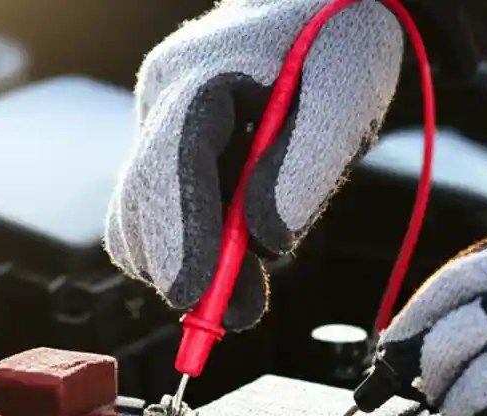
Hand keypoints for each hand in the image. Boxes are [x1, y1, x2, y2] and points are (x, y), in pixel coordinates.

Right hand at [105, 0, 402, 328]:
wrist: (324, 1)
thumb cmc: (339, 38)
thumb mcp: (347, 97)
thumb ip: (306, 169)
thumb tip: (265, 240)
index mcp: (199, 78)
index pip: (168, 168)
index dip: (177, 238)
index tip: (192, 297)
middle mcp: (163, 100)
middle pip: (139, 202)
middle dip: (180, 267)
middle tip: (237, 314)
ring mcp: (160, 120)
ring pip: (142, 214)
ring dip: (185, 262)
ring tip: (246, 295)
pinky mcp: (171, 142)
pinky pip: (164, 206)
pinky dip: (191, 243)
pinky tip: (235, 255)